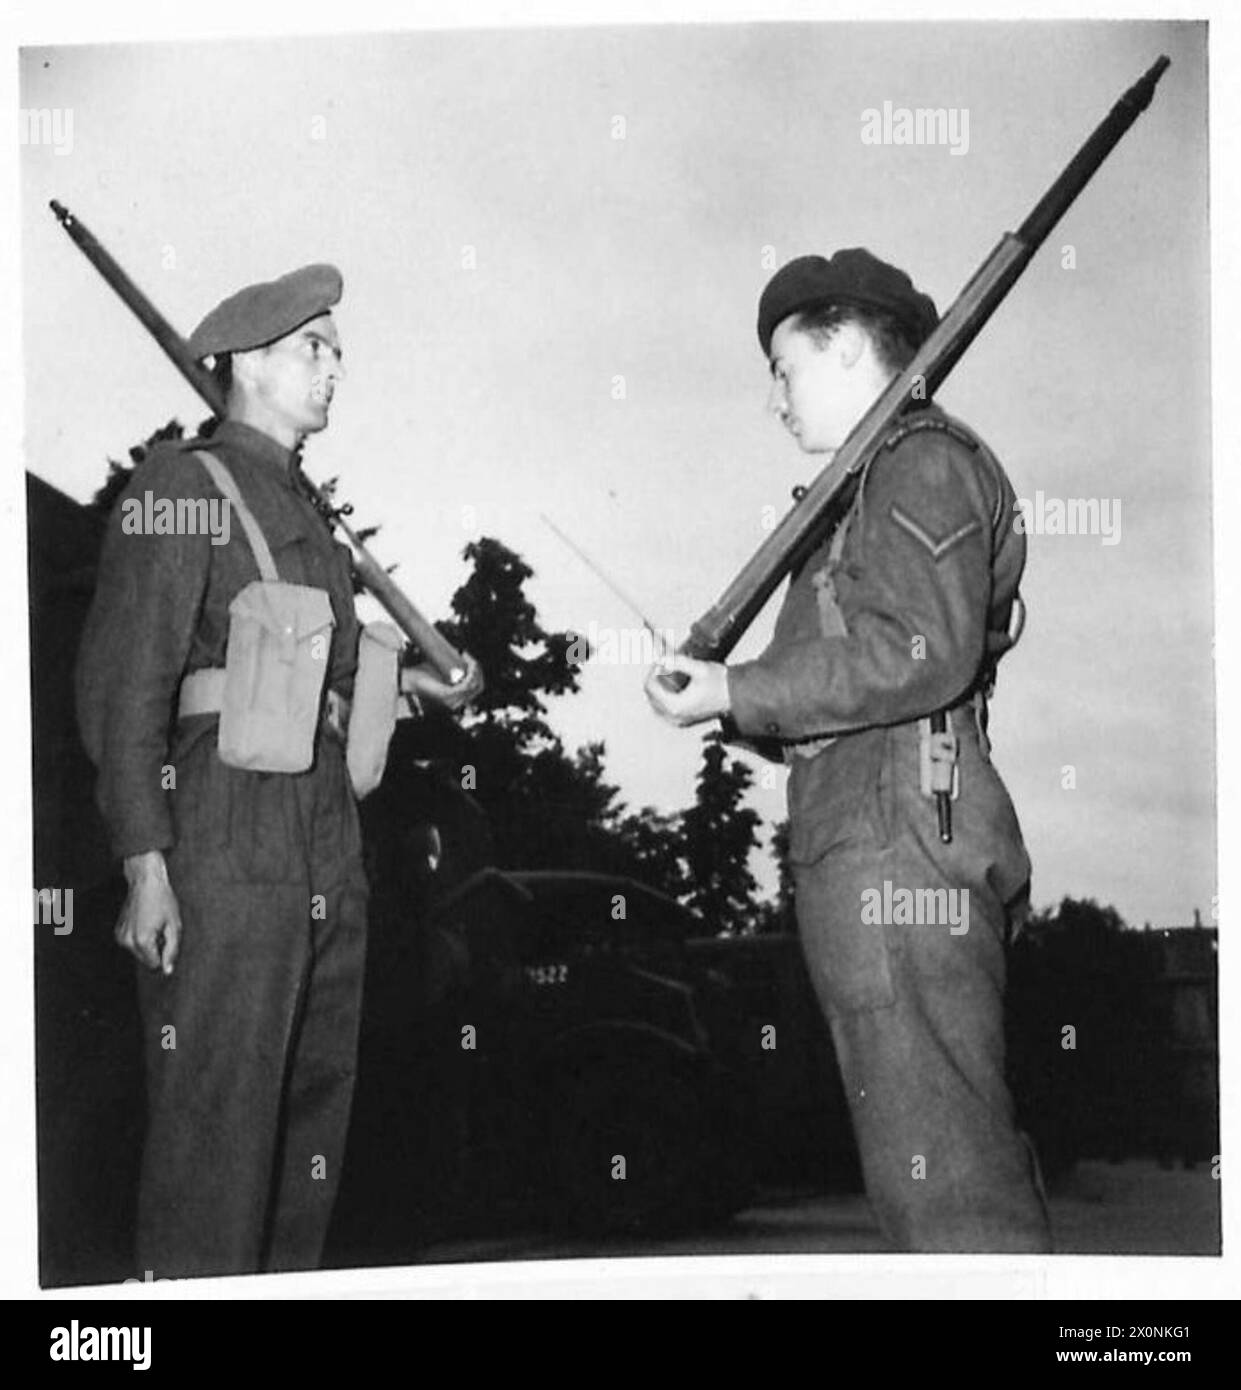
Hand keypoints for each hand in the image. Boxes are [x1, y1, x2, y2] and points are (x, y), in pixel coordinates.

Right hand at [117, 851, 181, 974]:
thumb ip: (172, 951)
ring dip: (148, 943)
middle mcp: (127, 941)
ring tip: (154, 923)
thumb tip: (167, 970)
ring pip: (139, 952)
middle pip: (145, 960)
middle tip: (161, 929)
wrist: (146, 881)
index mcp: (142, 941)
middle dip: (156, 949)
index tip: (167, 938)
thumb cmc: (163, 900)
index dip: (164, 954)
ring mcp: (120, 936)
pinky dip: (140, 937)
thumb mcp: (174, 926)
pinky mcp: (118, 931)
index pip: (154, 965)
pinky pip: (132, 943)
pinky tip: (145, 921)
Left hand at [402, 652, 483, 712]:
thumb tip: (457, 653)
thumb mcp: (440, 670)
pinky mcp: (447, 696)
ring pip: (475, 685)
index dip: (477, 673)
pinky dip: (470, 673)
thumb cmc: (421, 674)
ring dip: (475, 669)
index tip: (468, 658)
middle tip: (468, 657)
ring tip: (466, 657)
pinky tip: (467, 664)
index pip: (476, 687)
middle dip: (478, 670)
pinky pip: (467, 685)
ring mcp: (452, 702)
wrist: (407, 679)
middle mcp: (456, 703)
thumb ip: (449, 667)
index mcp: (456, 699)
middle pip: (478, 687)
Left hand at [644, 655, 731, 726]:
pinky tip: (674, 684)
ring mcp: (679, 720)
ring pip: (656, 703)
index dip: (653, 670)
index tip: (661, 660)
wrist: (737, 697)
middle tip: (664, 664)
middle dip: (655, 678)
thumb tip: (663, 659)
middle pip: (651, 696)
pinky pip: (664, 709)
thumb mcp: (699, 668)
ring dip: (659, 687)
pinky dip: (665, 695)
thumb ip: (678, 662)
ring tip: (670, 673)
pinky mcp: (683, 720)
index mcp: (675, 706)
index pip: (650, 687)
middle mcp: (675, 716)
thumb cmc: (722, 685)